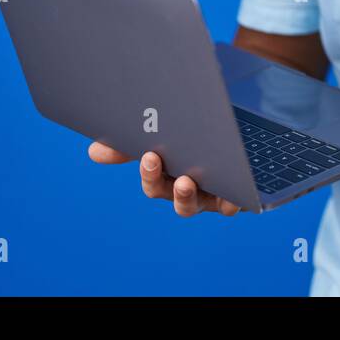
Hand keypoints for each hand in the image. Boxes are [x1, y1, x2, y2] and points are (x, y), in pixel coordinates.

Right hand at [88, 141, 242, 216]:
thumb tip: (93, 151)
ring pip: (193, 204)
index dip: (149, 172)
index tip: (148, 154)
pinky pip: (234, 204)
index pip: (153, 182)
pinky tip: (231, 194)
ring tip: (185, 181)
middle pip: (169, 194)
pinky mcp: (237, 196)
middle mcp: (188, 190)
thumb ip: (134, 143)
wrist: (245, 139)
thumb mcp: (170, 135)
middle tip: (154, 160)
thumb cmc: (199, 139)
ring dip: (185, 195)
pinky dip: (231, 202)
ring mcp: (211, 195)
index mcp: (170, 176)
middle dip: (158, 180)